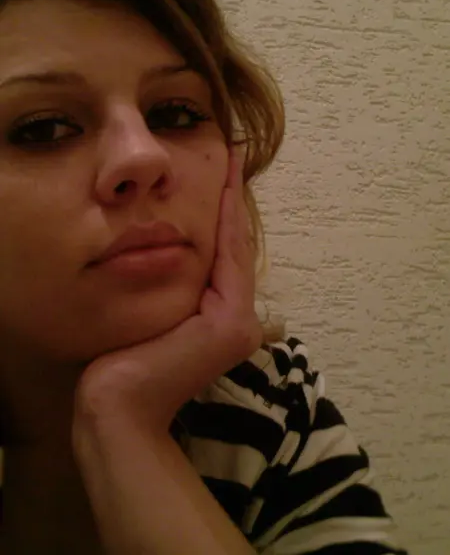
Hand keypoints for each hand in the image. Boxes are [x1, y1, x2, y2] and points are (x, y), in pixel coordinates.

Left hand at [74, 148, 262, 436]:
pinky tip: (223, 191)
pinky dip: (227, 224)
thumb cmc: (122, 361)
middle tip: (232, 158)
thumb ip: (167, 286)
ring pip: (233, 249)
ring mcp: (238, 324)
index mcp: (219, 319)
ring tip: (232, 164)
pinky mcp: (232, 325)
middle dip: (231, 201)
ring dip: (232, 204)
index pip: (222, 256)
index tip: (222, 175)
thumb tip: (161, 252)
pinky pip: (227, 261)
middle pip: (232, 248)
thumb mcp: (149, 311)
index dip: (223, 214)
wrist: (117, 404)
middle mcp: (237, 320)